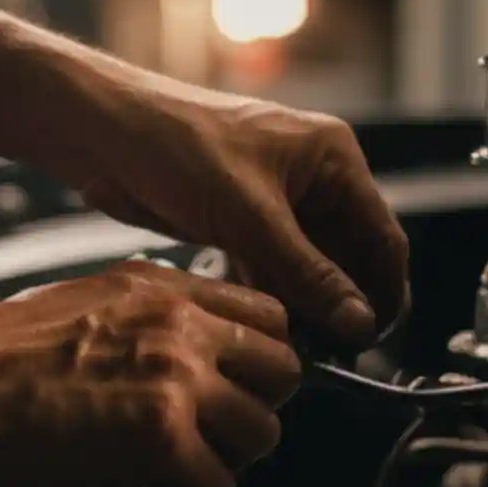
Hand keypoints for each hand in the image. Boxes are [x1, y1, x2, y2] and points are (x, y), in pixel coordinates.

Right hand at [0, 261, 300, 486]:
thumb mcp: (85, 304)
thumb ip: (146, 322)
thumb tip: (181, 356)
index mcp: (161, 287)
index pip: (267, 314)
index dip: (261, 359)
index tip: (244, 386)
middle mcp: (180, 324)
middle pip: (285, 370)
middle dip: (256, 410)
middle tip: (218, 437)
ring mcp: (177, 378)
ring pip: (262, 433)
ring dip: (226, 464)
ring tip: (180, 480)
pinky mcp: (162, 436)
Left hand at [76, 91, 409, 348]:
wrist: (103, 133)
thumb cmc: (176, 144)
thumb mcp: (250, 217)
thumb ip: (307, 274)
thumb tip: (356, 321)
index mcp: (332, 158)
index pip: (382, 236)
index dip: (384, 292)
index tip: (374, 340)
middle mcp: (311, 177)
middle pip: (348, 256)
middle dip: (343, 304)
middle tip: (334, 353)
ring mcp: (274, 200)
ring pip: (308, 267)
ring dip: (305, 306)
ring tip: (301, 349)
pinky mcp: (239, 220)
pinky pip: (272, 267)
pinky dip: (273, 296)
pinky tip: (268, 327)